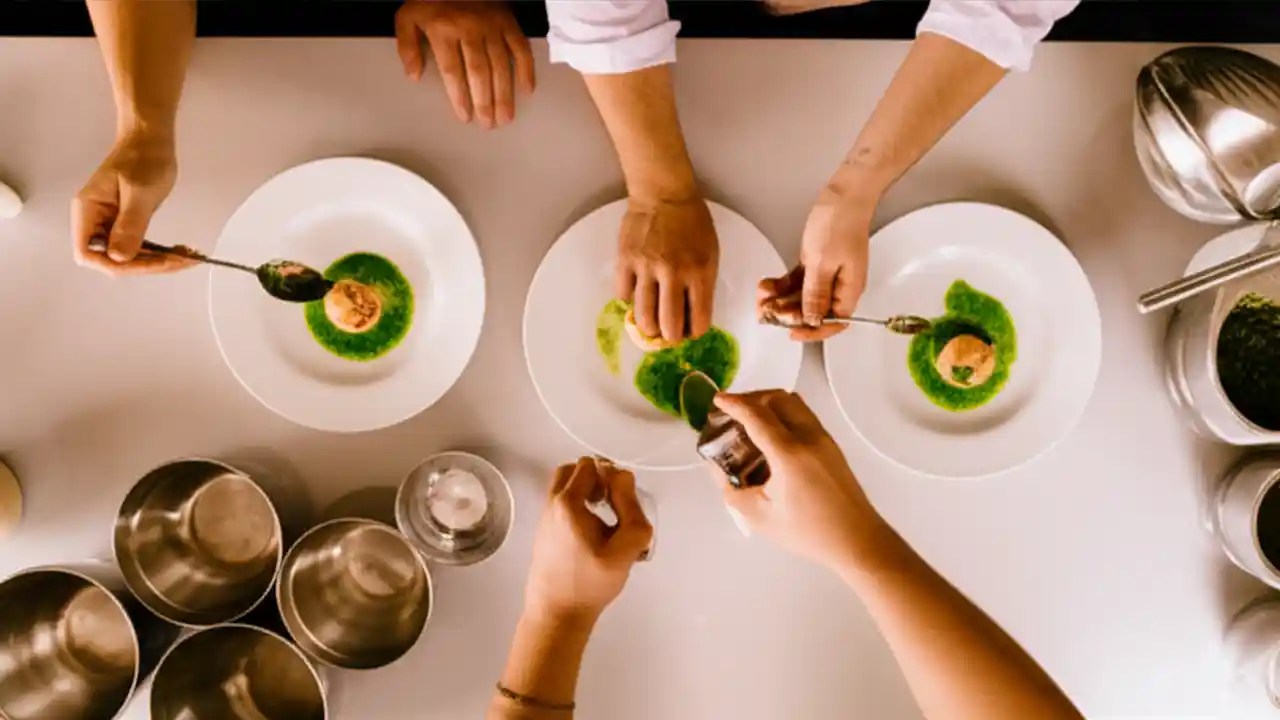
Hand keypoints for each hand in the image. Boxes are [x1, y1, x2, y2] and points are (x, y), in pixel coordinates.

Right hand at [71, 131, 192, 275]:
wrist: (150, 140)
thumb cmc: (143, 158)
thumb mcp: (139, 192)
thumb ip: (129, 225)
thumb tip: (118, 257)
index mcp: (88, 211)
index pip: (88, 254)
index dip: (116, 265)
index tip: (150, 263)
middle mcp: (95, 221)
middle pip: (112, 260)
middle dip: (147, 265)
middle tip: (181, 261)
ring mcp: (110, 224)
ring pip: (129, 256)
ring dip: (157, 262)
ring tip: (187, 258)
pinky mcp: (126, 224)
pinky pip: (139, 247)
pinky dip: (159, 253)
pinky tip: (180, 252)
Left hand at [395, 0, 534, 128]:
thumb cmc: (432, 0)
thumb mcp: (408, 17)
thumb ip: (407, 46)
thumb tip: (414, 76)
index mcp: (444, 29)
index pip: (453, 70)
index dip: (459, 96)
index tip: (464, 116)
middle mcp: (470, 29)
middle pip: (479, 72)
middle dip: (484, 101)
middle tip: (488, 124)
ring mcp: (492, 26)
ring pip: (501, 65)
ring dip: (505, 93)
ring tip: (505, 117)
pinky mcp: (508, 22)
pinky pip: (521, 48)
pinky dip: (526, 69)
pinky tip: (527, 90)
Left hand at [524, 457, 653, 624]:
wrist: (557, 613)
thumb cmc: (590, 583)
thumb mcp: (626, 549)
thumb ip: (632, 510)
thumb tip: (624, 479)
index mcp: (568, 503)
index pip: (591, 465)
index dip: (612, 476)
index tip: (622, 502)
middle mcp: (552, 505)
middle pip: (574, 470)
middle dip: (597, 478)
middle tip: (612, 503)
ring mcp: (545, 518)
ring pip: (566, 486)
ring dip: (586, 491)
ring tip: (605, 517)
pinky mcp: (545, 532)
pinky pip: (562, 504)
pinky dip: (578, 506)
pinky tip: (594, 534)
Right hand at [617, 197, 719, 342]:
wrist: (663, 193)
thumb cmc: (692, 222)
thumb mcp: (710, 252)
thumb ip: (703, 283)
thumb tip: (692, 314)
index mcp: (700, 272)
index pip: (698, 321)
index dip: (694, 333)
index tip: (690, 331)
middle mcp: (673, 273)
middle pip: (669, 326)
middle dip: (670, 338)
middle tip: (669, 334)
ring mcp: (647, 267)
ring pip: (643, 317)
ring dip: (648, 327)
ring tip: (651, 324)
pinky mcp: (625, 260)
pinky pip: (623, 294)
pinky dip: (630, 298)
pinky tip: (637, 292)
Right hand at [711, 391, 889, 572]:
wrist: (856, 539)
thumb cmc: (808, 532)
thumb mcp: (759, 517)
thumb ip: (731, 490)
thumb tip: (717, 468)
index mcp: (789, 453)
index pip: (757, 415)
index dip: (734, 404)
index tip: (717, 400)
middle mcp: (808, 437)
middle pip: (777, 398)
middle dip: (750, 398)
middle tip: (732, 412)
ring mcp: (824, 438)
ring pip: (793, 402)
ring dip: (768, 403)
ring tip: (750, 420)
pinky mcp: (832, 445)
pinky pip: (803, 414)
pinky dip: (783, 413)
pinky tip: (772, 434)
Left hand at [759, 171, 873, 341]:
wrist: (843, 196)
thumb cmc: (838, 225)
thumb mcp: (822, 263)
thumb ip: (815, 294)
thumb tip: (813, 321)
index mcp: (848, 290)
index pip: (833, 323)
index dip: (812, 331)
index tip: (790, 331)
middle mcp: (839, 287)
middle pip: (813, 312)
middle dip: (788, 313)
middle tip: (767, 310)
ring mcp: (827, 275)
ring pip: (801, 297)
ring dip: (780, 298)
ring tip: (761, 294)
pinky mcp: (815, 264)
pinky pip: (797, 282)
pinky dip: (782, 285)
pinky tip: (766, 284)